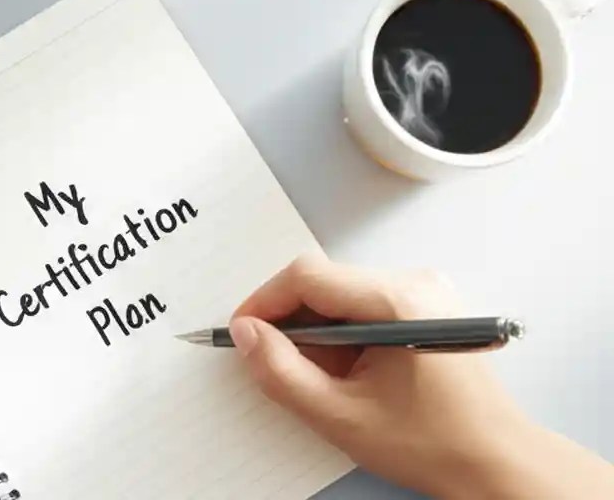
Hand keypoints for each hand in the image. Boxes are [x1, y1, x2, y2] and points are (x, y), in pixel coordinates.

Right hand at [230, 253, 613, 499]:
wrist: (499, 463)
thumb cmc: (433, 444)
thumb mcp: (340, 416)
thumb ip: (282, 372)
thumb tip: (246, 334)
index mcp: (399, 301)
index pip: (308, 276)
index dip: (264, 302)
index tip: (241, 333)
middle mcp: (416, 282)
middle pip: (324, 281)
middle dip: (290, 320)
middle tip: (275, 363)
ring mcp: (425, 292)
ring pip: (341, 294)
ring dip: (317, 330)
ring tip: (322, 377)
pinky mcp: (427, 306)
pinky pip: (364, 305)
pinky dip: (341, 333)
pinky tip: (347, 372)